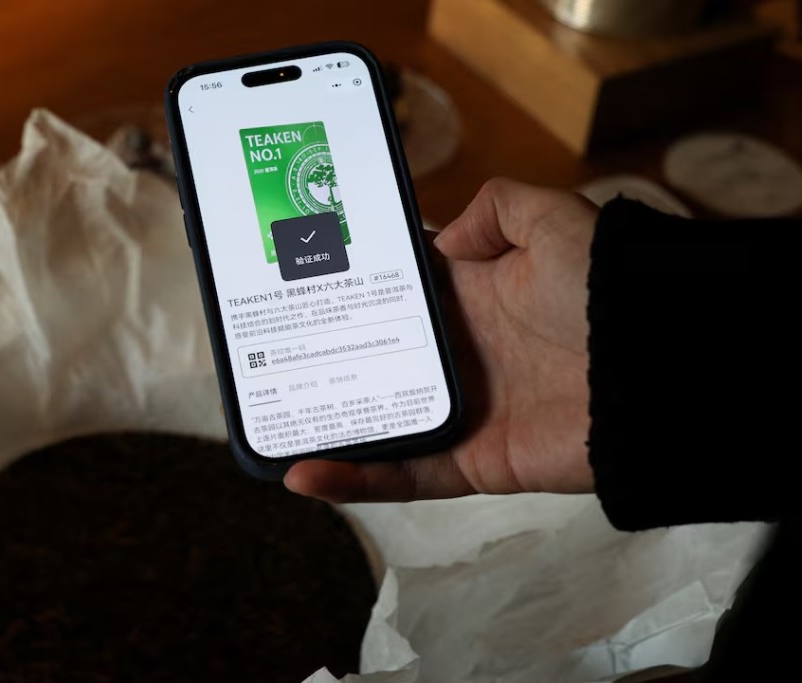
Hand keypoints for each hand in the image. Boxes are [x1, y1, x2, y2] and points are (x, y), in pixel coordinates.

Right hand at [285, 178, 597, 502]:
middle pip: (376, 357)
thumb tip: (443, 242)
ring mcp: (463, 410)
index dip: (351, 288)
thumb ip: (499, 207)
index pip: (397, 294)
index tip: (297, 282)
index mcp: (473, 297)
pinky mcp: (471, 462)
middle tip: (262, 351)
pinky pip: (403, 475)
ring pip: (377, 419)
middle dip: (322, 355)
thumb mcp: (554, 219)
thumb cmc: (609, 292)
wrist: (662, 374)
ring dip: (323, 422)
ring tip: (266, 419)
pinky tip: (302, 472)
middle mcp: (461, 353)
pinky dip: (353, 476)